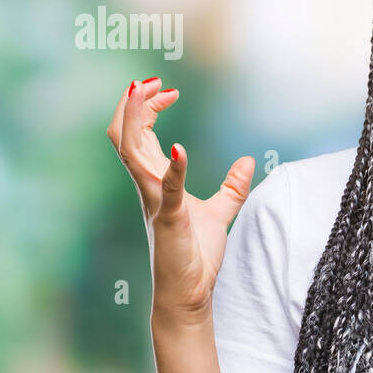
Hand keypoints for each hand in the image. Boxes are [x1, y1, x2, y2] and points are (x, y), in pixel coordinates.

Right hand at [106, 77, 255, 318]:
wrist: (190, 292)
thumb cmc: (196, 255)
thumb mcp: (220, 213)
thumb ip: (232, 188)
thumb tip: (248, 161)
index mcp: (155, 182)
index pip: (139, 135)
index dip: (146, 108)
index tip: (168, 90)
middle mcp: (148, 187)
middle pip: (125, 135)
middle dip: (133, 104)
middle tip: (151, 81)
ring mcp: (155, 202)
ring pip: (131, 152)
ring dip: (138, 119)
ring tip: (146, 91)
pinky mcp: (169, 219)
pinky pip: (167, 188)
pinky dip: (173, 167)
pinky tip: (180, 148)